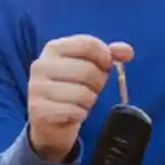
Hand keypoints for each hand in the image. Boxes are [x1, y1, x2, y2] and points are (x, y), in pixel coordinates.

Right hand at [27, 35, 133, 162]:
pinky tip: (73, 113)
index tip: (105, 66)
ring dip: (89, 101)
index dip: (104, 56)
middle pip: (88, 70)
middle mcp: (41, 65)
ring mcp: (37, 87)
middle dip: (98, 83)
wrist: (48, 120)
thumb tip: (127, 51)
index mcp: (54, 48)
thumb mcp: (88, 66)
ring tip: (81, 102)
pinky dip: (80, 114)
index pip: (88, 44)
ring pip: (83, 93)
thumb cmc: (72, 87)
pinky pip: (74, 111)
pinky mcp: (38, 109)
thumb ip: (108, 55)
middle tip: (92, 88)